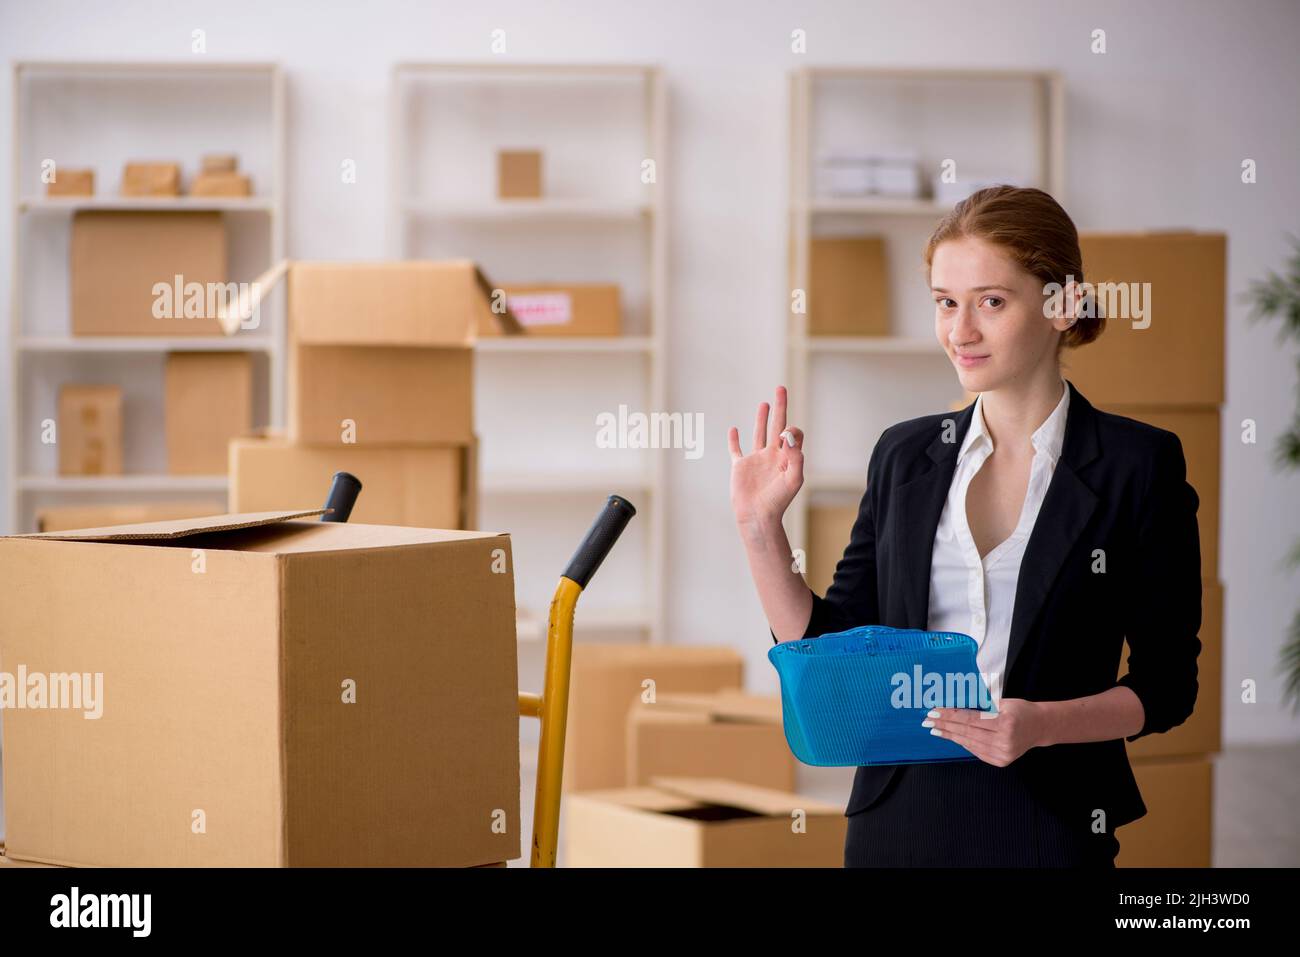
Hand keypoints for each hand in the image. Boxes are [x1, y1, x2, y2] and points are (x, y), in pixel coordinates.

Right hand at [728, 386, 803, 529]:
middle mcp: (772, 455)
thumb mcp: (793, 479)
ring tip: (765, 403)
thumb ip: (795, 457)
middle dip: (780, 407)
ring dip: (762, 418)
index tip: (785, 439)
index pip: (792, 435)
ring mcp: (756, 460)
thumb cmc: (778, 501)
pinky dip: (734, 440)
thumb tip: (789, 435)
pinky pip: (736, 450)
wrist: (758, 516)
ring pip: (759, 434)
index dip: (791, 431)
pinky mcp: (740, 467)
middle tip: (781, 388)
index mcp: (786, 457)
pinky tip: (734, 429)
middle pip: (777, 426)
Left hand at [924, 698, 1049, 766]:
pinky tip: (952, 736)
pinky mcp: (1001, 762)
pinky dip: (963, 743)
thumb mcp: (1002, 702)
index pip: (970, 719)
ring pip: (969, 743)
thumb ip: (980, 706)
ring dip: (950, 736)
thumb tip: (953, 706)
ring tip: (935, 729)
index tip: (934, 712)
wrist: (1040, 727)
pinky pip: (976, 751)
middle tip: (928, 720)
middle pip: (967, 732)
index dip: (950, 716)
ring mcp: (1003, 754)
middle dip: (945, 725)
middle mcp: (1004, 741)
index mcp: (1005, 723)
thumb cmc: (1020, 710)